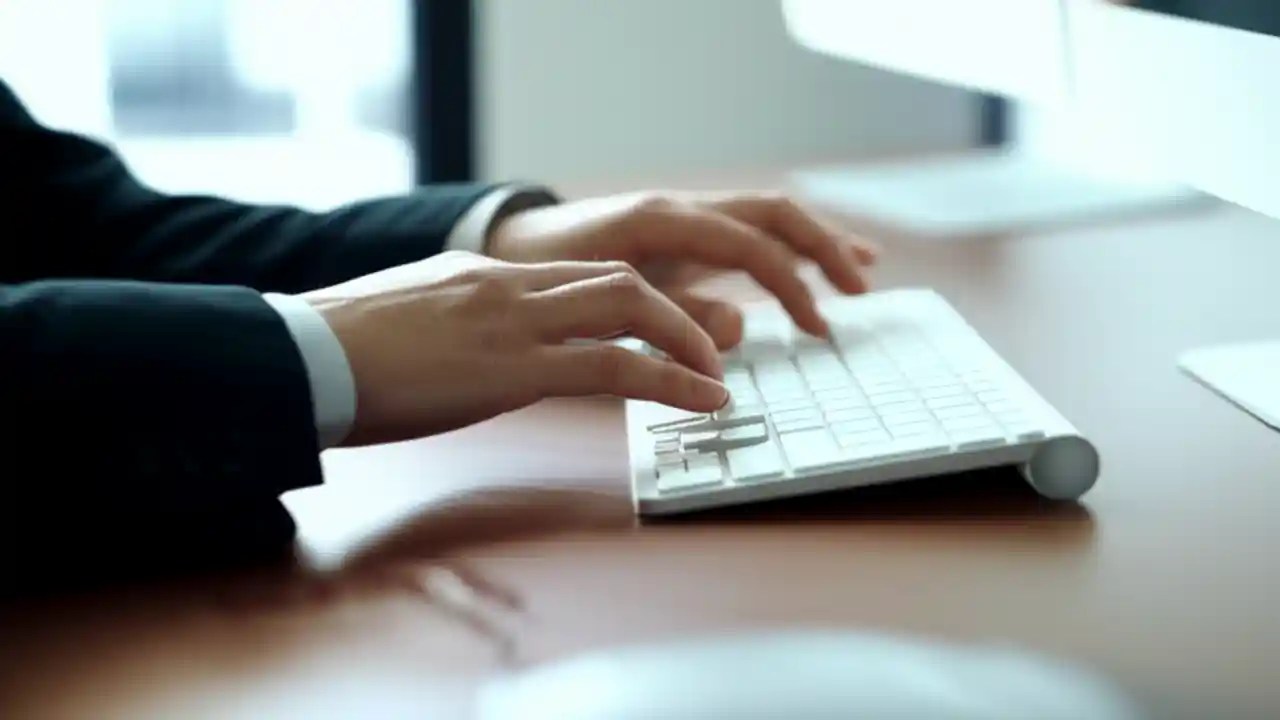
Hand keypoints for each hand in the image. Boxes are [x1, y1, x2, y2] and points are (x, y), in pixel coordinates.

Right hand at [301, 251, 728, 446]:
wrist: (300, 357)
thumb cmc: (340, 351)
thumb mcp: (409, 322)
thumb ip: (454, 325)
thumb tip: (469, 351)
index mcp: (484, 276)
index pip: (582, 273)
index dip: (635, 299)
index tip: (661, 327)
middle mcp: (509, 287)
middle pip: (621, 280)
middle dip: (676, 315)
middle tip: (707, 351)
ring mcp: (514, 323)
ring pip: (630, 310)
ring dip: (686, 342)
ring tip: (715, 380)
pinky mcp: (513, 369)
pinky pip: (613, 366)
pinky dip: (669, 381)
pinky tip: (700, 401)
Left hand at [488, 191, 877, 347]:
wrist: (508, 247)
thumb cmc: (543, 276)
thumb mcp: (597, 305)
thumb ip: (666, 318)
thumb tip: (738, 326)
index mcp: (659, 220)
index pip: (749, 244)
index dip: (791, 285)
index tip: (817, 327)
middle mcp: (679, 210)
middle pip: (772, 214)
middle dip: (822, 248)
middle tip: (861, 289)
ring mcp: (682, 219)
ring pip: (766, 217)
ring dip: (815, 240)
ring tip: (861, 269)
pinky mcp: (681, 237)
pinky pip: (745, 233)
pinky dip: (786, 247)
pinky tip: (816, 263)